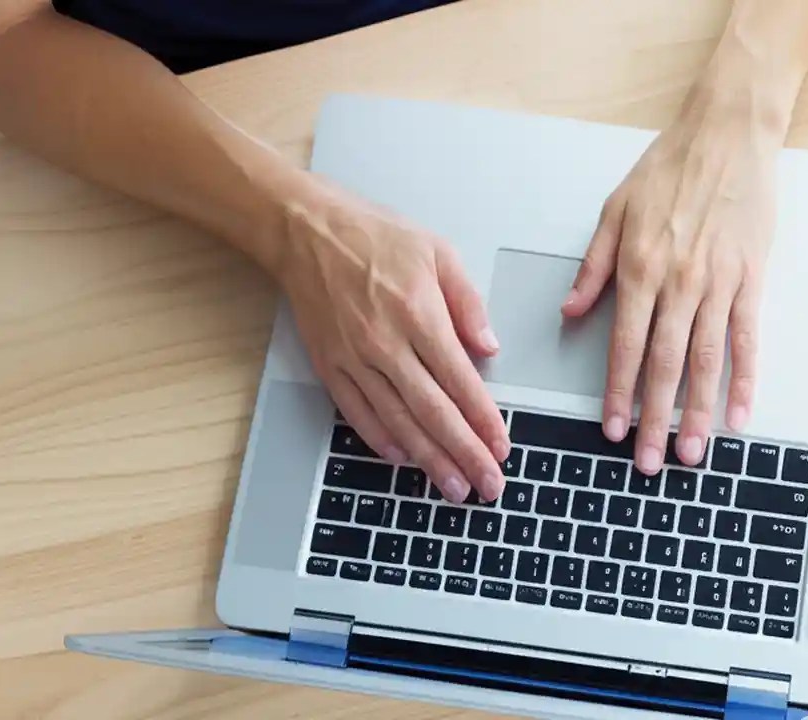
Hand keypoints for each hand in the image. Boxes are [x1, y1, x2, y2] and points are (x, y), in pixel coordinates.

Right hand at [276, 180, 508, 503]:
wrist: (306, 231)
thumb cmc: (374, 236)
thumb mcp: (438, 252)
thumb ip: (469, 303)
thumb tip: (490, 348)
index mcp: (421, 317)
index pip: (461, 383)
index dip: (484, 421)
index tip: (501, 447)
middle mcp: (388, 345)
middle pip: (434, 413)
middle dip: (465, 454)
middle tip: (488, 484)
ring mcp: (355, 359)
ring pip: (398, 422)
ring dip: (429, 459)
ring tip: (452, 486)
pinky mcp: (329, 365)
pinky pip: (357, 413)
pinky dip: (381, 440)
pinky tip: (402, 460)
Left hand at [561, 93, 781, 474]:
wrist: (727, 134)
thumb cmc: (668, 169)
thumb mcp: (613, 211)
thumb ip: (593, 268)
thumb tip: (570, 312)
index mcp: (639, 267)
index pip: (624, 344)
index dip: (617, 391)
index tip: (610, 428)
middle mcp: (678, 282)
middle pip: (664, 364)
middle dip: (654, 419)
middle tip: (649, 462)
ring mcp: (719, 283)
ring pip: (705, 360)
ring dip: (698, 412)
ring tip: (692, 452)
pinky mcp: (752, 279)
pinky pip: (748, 339)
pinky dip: (745, 379)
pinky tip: (741, 413)